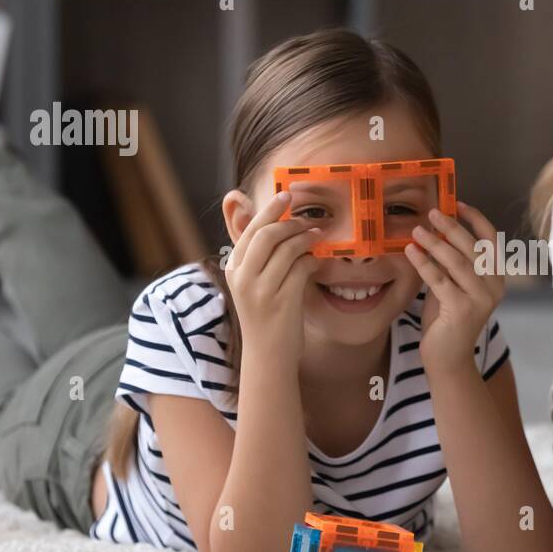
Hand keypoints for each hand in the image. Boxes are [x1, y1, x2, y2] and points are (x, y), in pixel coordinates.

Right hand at [224, 191, 321, 359]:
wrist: (267, 356)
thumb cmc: (266, 316)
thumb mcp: (255, 283)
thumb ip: (262, 254)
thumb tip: (277, 222)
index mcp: (234, 268)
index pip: (250, 229)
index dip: (270, 209)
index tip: (287, 195)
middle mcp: (243, 277)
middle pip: (267, 234)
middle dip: (291, 221)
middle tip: (309, 220)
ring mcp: (260, 290)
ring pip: (286, 249)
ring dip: (306, 239)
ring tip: (318, 237)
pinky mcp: (281, 302)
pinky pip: (301, 268)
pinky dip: (312, 261)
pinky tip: (318, 262)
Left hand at [405, 202, 505, 376]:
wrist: (448, 358)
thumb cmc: (447, 319)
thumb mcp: (452, 284)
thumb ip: (450, 262)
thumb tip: (434, 229)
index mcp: (497, 277)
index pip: (491, 240)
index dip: (476, 219)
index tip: (457, 204)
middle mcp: (494, 287)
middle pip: (473, 247)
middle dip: (451, 226)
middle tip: (431, 212)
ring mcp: (481, 299)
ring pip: (457, 261)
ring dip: (434, 242)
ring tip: (416, 230)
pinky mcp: (462, 309)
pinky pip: (439, 279)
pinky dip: (424, 262)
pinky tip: (410, 251)